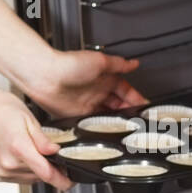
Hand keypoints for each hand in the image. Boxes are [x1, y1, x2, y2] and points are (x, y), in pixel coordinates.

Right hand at [0, 89, 74, 191]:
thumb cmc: (2, 110)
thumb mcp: (29, 118)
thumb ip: (43, 140)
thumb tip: (57, 152)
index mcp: (19, 147)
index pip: (47, 173)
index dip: (63, 180)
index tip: (71, 182)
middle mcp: (9, 163)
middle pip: (41, 176)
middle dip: (49, 167)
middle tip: (47, 151)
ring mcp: (2, 171)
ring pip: (32, 179)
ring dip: (37, 169)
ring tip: (29, 148)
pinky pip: (21, 178)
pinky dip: (26, 170)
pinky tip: (20, 155)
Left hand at [23, 48, 144, 119]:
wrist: (45, 76)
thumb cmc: (68, 64)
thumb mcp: (100, 61)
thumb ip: (119, 65)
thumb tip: (134, 63)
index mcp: (105, 78)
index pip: (127, 92)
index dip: (137, 100)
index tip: (147, 108)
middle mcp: (97, 92)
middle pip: (119, 106)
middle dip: (130, 114)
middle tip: (139, 122)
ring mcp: (88, 105)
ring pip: (108, 117)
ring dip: (117, 122)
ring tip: (127, 128)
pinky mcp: (77, 116)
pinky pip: (93, 125)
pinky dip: (101, 128)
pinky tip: (107, 131)